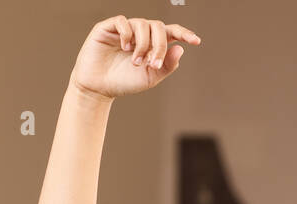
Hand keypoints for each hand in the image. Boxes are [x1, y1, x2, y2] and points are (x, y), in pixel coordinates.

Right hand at [69, 16, 199, 101]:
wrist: (100, 88)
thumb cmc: (125, 82)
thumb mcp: (151, 77)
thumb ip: (167, 64)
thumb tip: (181, 49)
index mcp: (152, 44)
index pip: (171, 32)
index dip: (184, 33)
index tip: (196, 41)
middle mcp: (140, 34)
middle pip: (158, 27)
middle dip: (159, 45)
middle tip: (152, 63)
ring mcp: (124, 29)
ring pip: (142, 24)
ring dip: (142, 44)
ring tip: (135, 61)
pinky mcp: (108, 28)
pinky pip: (122, 21)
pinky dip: (127, 34)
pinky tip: (125, 48)